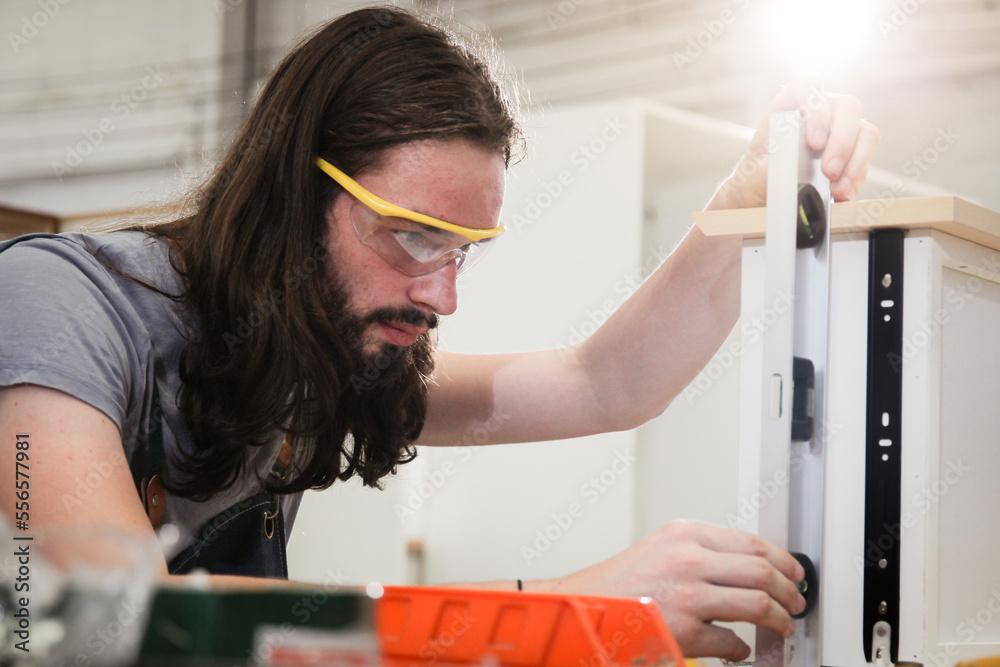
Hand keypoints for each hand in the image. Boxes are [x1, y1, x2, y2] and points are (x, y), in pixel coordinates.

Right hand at [562, 520, 805, 659]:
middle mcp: (688, 559)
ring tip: (782, 626)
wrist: (583, 608)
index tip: (794, 572)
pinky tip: (739, 650)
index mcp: (685, 534)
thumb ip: (701, 551)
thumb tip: (748, 567)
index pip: (752, 542)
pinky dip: (742, 650)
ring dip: (780, 620)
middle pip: (762, 572)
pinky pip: (732, 643)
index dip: (783, 560)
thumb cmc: (618, 584)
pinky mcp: (685, 632)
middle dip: (789, 591)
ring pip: (759, 605)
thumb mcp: (660, 548)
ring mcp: (688, 596)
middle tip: (796, 602)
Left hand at [709, 72, 880, 209]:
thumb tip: (796, 161)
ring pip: (866, 133)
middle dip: (842, 141)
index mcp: (792, 105)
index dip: (817, 108)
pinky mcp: (853, 156)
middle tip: (829, 171)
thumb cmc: (756, 177)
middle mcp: (822, 113)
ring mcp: (841, 133)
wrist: (763, 197)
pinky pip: (865, 161)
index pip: (810, 85)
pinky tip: (840, 195)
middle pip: (848, 107)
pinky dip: (855, 179)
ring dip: (855, 162)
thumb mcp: (756, 168)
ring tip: (837, 189)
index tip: (814, 142)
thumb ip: (775, 161)